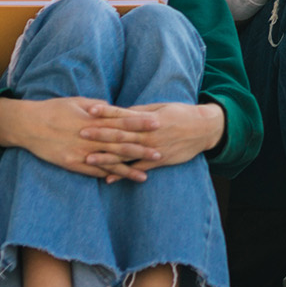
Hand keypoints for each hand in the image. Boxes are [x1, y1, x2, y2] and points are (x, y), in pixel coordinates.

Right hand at [0, 97, 161, 182]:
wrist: (28, 124)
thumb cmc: (55, 109)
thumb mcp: (78, 102)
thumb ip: (99, 108)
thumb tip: (117, 109)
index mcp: (92, 119)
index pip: (121, 121)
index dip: (140, 123)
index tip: (158, 123)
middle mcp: (88, 137)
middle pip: (119, 144)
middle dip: (141, 149)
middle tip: (160, 152)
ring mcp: (80, 152)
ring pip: (109, 162)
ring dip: (128, 168)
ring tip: (146, 174)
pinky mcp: (71, 163)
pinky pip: (93, 172)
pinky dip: (108, 175)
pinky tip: (121, 180)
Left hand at [79, 102, 224, 180]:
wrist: (204, 129)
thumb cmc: (181, 114)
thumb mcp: (161, 108)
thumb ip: (140, 112)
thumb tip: (120, 112)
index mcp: (148, 119)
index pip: (123, 115)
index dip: (105, 113)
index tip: (88, 110)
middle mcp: (149, 134)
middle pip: (120, 135)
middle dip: (100, 135)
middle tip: (81, 134)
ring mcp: (154, 148)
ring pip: (126, 154)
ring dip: (107, 157)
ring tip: (88, 159)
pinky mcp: (159, 161)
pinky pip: (138, 168)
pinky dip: (123, 174)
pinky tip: (108, 179)